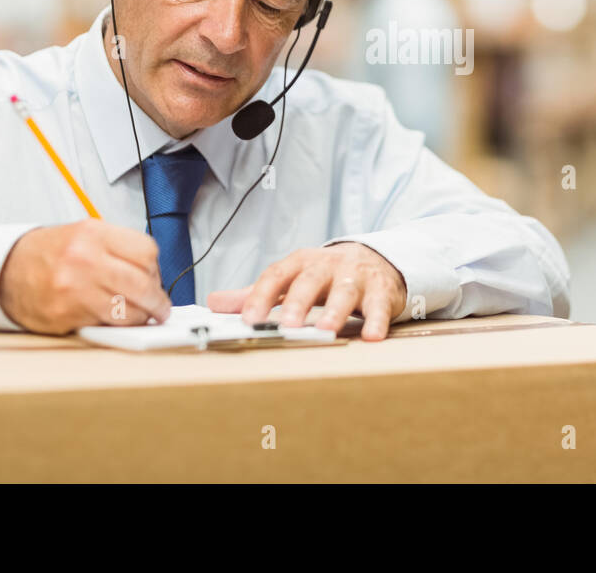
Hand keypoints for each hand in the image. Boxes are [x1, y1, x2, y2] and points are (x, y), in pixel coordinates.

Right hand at [0, 219, 170, 333]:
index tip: (156, 280)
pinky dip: (117, 326)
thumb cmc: (50, 254)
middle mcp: (85, 258)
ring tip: (141, 316)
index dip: (156, 270)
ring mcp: (74, 287)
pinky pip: (106, 324)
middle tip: (161, 308)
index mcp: (94, 233)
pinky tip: (116, 322)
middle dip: (157, 301)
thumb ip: (118, 249)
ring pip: (127, 309)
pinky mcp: (65, 314)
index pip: (146, 252)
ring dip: (140, 317)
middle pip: (141, 284)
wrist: (6, 269)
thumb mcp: (85, 235)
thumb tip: (153, 276)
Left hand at [206, 242, 405, 340]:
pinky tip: (371, 336)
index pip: (277, 275)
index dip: (262, 296)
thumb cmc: (326, 275)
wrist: (376, 259)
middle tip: (288, 324)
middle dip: (299, 302)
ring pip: (345, 290)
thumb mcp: (291, 278)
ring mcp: (356, 276)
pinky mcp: (381, 291)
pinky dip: (377, 320)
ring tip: (326, 330)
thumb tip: (214, 302)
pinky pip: (379, 306)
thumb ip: (256, 292)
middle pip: (310, 280)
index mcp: (301, 262)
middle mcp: (328, 266)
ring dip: (336, 310)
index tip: (248, 319)